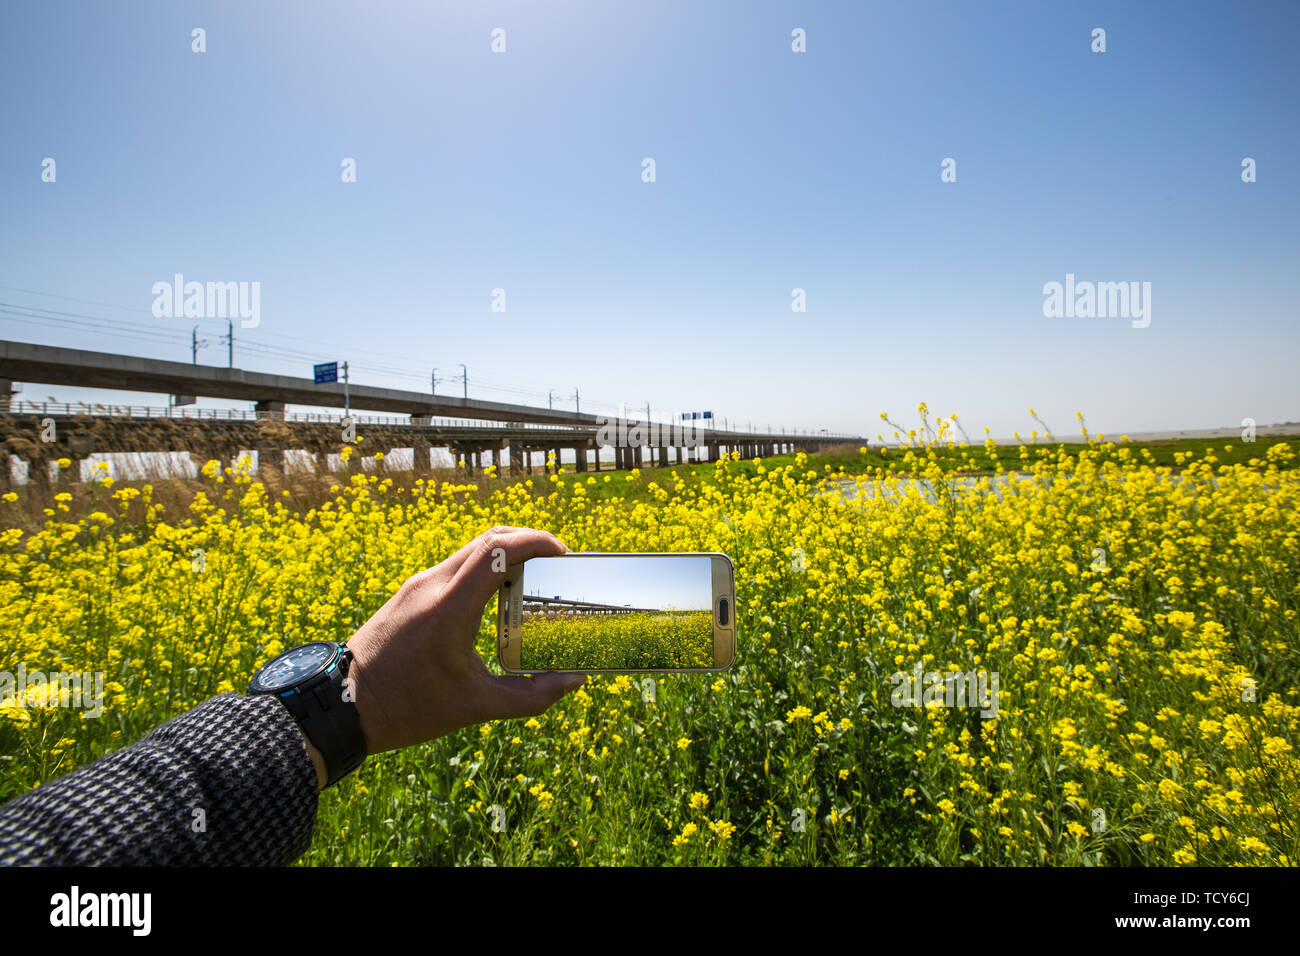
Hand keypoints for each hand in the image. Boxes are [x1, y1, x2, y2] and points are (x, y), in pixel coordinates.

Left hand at [343, 526, 586, 754]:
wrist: (341, 706)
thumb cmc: (407, 708)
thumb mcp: (475, 707)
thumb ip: (531, 695)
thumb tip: (574, 681)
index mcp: (449, 608)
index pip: (497, 550)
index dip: (536, 541)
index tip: (563, 554)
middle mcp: (432, 585)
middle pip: (487, 539)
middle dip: (527, 542)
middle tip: (555, 563)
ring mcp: (417, 585)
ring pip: (469, 550)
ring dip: (504, 554)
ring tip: (532, 580)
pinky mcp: (409, 592)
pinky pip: (454, 567)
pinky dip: (483, 569)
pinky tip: (497, 596)